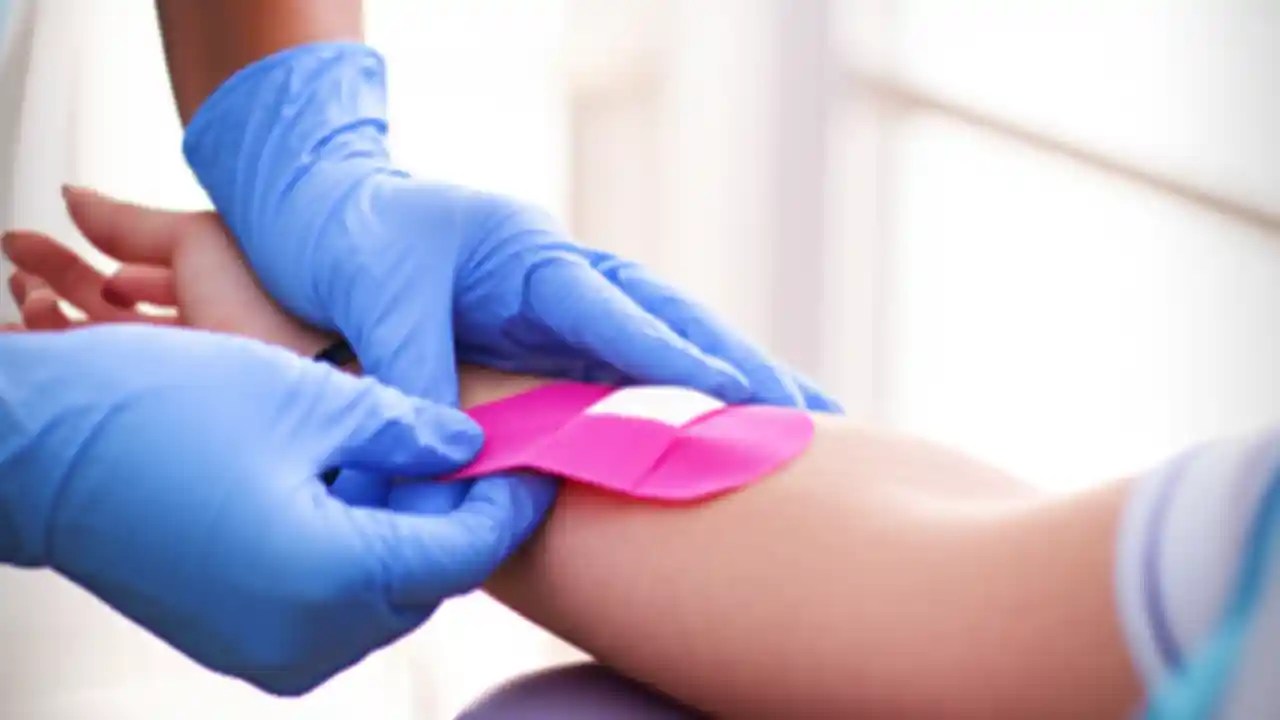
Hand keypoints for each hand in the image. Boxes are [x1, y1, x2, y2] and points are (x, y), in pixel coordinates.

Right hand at [0, 324, 554, 694]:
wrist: (36, 452)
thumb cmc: (161, 406)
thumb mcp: (305, 398)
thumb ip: (406, 432)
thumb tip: (468, 451)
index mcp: (330, 576)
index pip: (460, 551)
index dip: (508, 505)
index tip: (538, 460)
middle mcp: (304, 637)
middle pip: (426, 581)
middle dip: (460, 519)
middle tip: (477, 455)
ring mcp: (266, 650)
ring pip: (382, 599)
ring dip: (409, 537)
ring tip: (416, 465)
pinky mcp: (238, 642)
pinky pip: (330, 608)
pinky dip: (359, 557)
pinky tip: (356, 495)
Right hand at [3, 188, 331, 354]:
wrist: (309, 367)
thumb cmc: (273, 298)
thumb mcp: (197, 240)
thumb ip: (128, 225)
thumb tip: (71, 195)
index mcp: (217, 295)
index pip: (140, 280)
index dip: (85, 264)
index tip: (26, 243)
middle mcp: (199, 340)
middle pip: (112, 317)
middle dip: (57, 291)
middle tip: (15, 272)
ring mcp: (183, 378)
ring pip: (103, 353)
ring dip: (51, 326)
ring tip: (19, 299)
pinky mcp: (163, 413)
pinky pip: (101, 385)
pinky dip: (61, 362)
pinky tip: (27, 346)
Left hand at [183, 43, 840, 415]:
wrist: (320, 207)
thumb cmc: (349, 232)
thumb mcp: (378, 292)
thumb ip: (419, 374)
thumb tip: (457, 464)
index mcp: (533, 257)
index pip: (616, 312)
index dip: (674, 360)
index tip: (734, 398)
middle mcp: (565, 283)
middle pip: (671, 324)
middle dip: (742, 369)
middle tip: (815, 417)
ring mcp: (565, 312)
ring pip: (664, 347)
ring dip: (730, 385)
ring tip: (803, 425)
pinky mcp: (551, 339)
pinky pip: (626, 372)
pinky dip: (678, 398)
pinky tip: (717, 429)